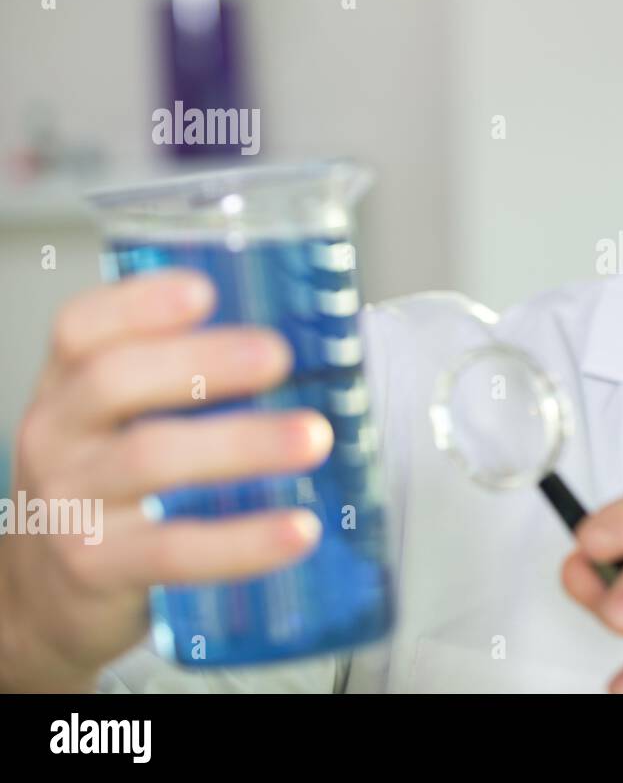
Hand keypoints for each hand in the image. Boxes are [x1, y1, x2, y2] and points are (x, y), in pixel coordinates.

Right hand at [0, 268, 329, 691]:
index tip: (204, 292)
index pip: (81, 328)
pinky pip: (175, 550)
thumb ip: (181, 381)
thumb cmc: (109, 486)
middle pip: (115, 380)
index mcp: (67, 384)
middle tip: (278, 357)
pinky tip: (301, 530)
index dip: (138, 304)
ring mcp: (70, 502)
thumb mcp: (117, 423)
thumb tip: (309, 347)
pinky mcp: (97, 567)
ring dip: (242, 443)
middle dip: (202, 363)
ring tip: (315, 438)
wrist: (45, 592)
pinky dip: (244, 541)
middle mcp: (57, 434)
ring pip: (151, 458)